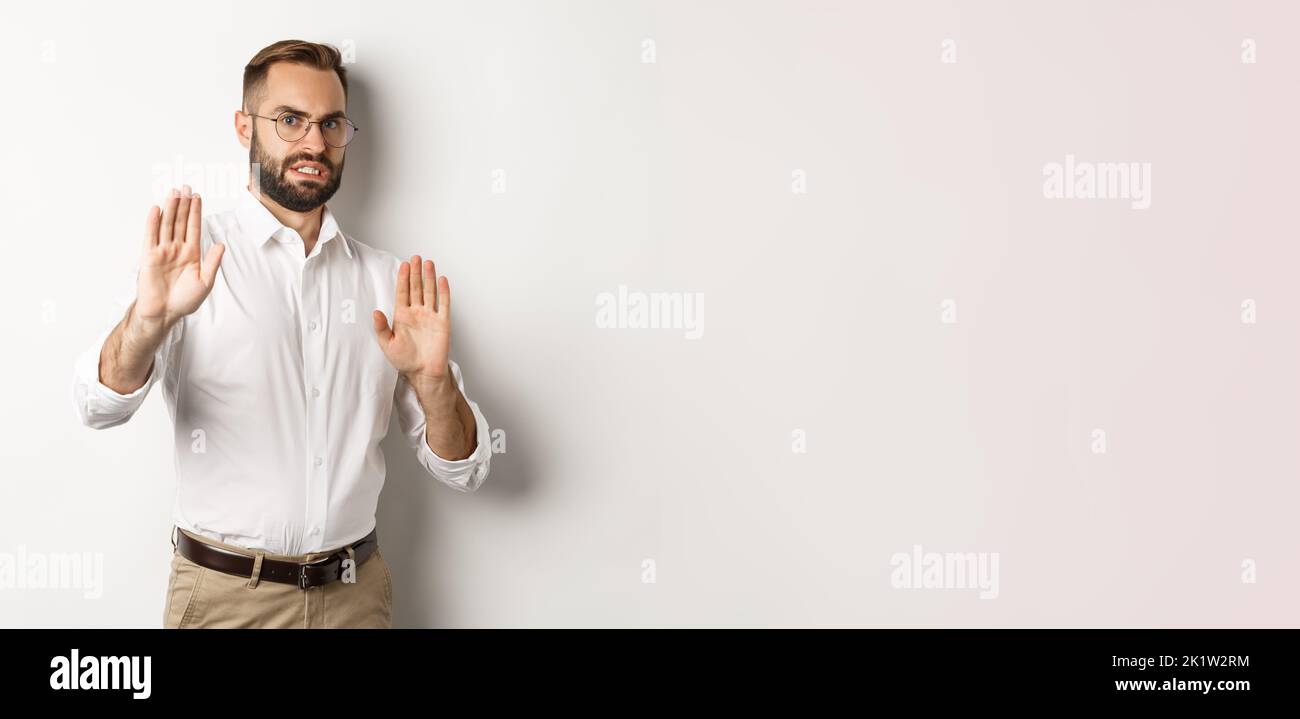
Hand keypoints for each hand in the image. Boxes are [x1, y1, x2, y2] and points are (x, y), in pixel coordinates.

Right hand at [134, 185, 224, 328]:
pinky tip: (157, 209)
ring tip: (174, 191)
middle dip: (183, 204)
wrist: (165, 313)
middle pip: (180, 221)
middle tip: (186, 186)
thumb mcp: (205, 282)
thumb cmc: (185, 300)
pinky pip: (151, 236)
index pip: (193, 227)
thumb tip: (221, 245)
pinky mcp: (149, 256)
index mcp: (191, 253)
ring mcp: (162, 251)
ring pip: (167, 225)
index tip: (197, 196)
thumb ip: (212, 262)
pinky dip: (153, 222)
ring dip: (170, 208)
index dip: (195, 211)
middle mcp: (176, 249)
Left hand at [373, 254, 452, 384]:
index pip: (403, 292)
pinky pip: (444, 304)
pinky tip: (442, 280)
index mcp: (402, 316)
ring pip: (430, 292)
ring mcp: (430, 317)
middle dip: (416, 272)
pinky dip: (444, 292)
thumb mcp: (387, 345)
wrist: (423, 373)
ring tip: (429, 263)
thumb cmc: (405, 361)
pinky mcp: (443, 322)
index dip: (403, 278)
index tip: (404, 265)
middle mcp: (417, 313)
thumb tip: (375, 312)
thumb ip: (381, 328)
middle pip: (416, 288)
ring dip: (429, 278)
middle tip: (416, 258)